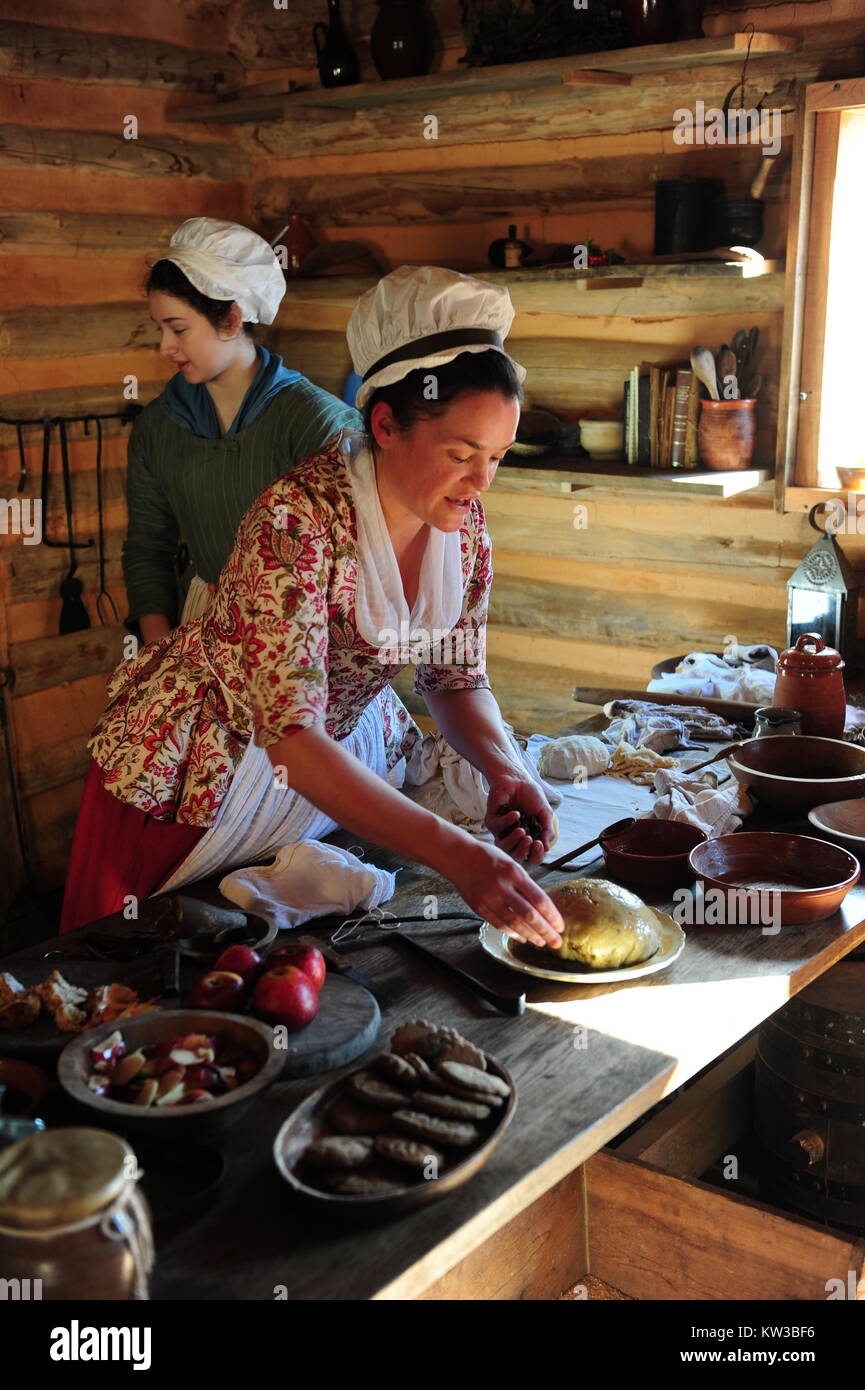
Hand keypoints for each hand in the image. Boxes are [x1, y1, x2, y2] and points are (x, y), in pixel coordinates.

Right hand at [444, 837, 562, 949]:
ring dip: (530, 935)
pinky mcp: (478, 906)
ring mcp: (489, 897)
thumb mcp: (512, 864)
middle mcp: (502, 886)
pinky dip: (511, 932)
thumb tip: (543, 909)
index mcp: (515, 873)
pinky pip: (498, 923)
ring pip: (514, 922)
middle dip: (545, 931)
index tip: (560, 926)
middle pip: (529, 915)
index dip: (552, 916)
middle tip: (556, 942)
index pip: (539, 900)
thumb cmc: (489, 858)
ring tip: (541, 942)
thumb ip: (525, 885)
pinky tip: (521, 937)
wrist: (459, 856)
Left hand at [485, 770, 554, 866]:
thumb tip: (546, 848)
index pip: (531, 857)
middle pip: (516, 857)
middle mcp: (514, 838)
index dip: (536, 855)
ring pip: (502, 847)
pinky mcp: (491, 820)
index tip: (540, 844)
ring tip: (522, 830)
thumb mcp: (545, 813)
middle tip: (530, 840)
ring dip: (513, 841)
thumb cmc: (531, 795)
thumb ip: (547, 830)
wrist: (518, 779)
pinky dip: (507, 821)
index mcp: (528, 839)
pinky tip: (516, 813)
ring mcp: (501, 830)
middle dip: (523, 852)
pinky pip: (496, 827)